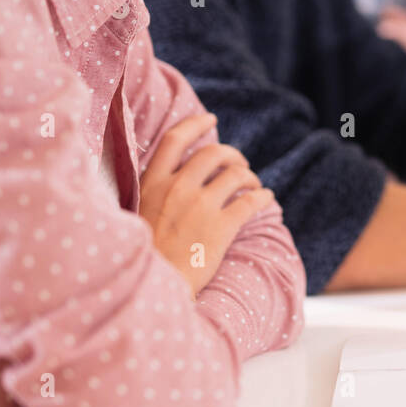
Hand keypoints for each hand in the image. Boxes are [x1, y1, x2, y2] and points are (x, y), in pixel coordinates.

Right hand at [138, 113, 277, 296]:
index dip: (196, 125)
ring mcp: (200, 206)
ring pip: (236, 174)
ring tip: (252, 186)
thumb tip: (180, 174)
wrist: (155, 288)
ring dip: (249, 177)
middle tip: (239, 165)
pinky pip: (251, 201)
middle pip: (214, 153)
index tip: (211, 119)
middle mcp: (177, 188)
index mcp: (153, 183)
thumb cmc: (147, 255)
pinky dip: (263, 196)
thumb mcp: (139, 214)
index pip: (175, 139)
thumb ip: (157, 191)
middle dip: (232, 155)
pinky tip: (266, 200)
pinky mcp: (221, 227)